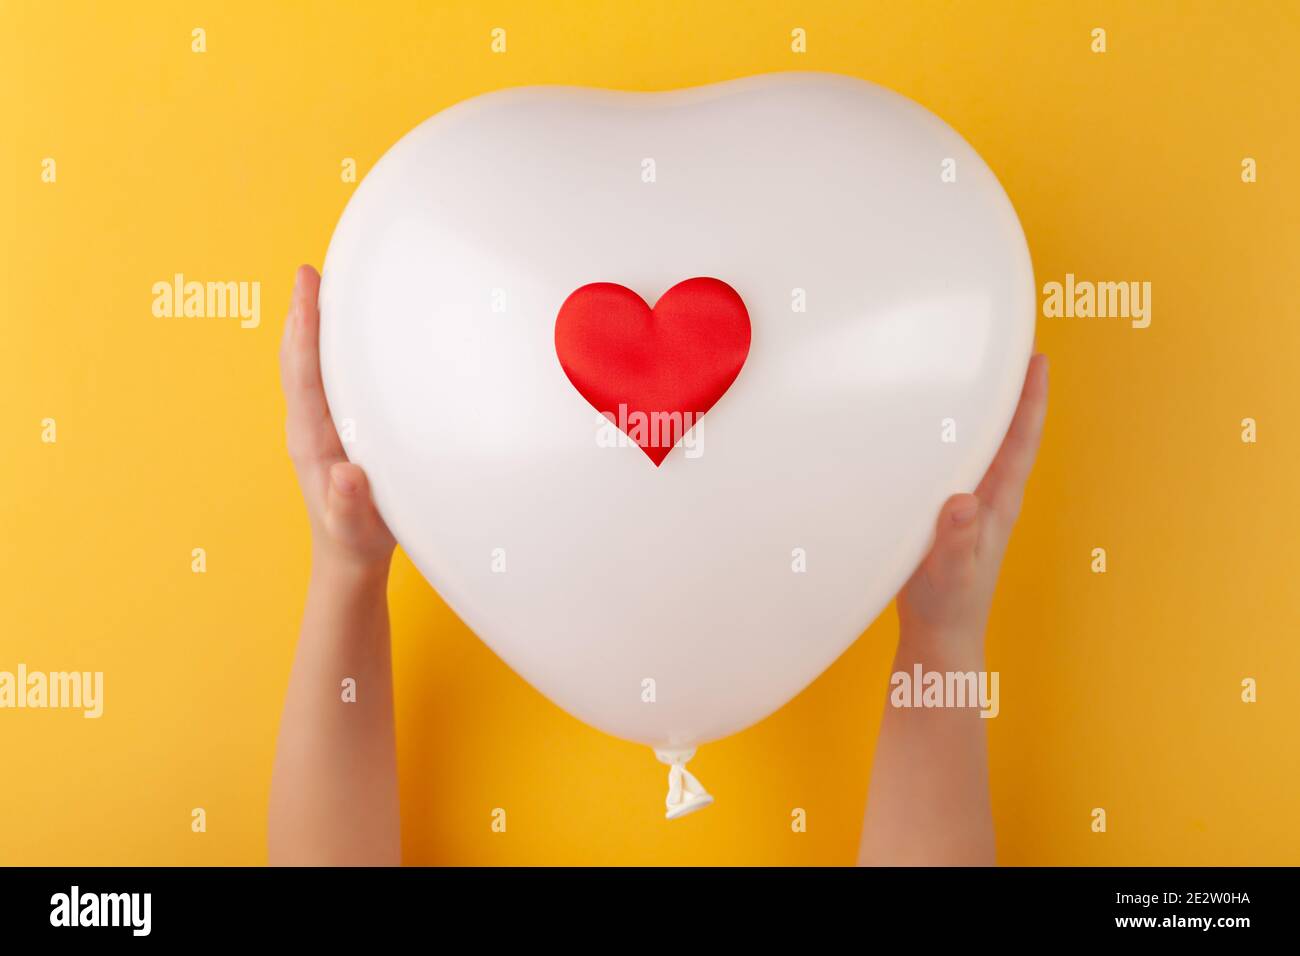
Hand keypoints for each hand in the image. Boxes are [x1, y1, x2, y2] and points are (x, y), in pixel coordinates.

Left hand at [279, 265, 394, 574]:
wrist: (348, 559)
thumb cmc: (358, 542)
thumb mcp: (359, 529)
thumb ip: (350, 502)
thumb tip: (345, 473)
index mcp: (312, 441)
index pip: (306, 374)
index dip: (306, 330)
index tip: (307, 289)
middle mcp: (308, 426)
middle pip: (299, 359)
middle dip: (302, 314)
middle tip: (309, 271)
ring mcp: (317, 426)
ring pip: (308, 365)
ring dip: (311, 325)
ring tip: (319, 286)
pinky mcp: (331, 429)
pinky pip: (324, 377)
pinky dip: (326, 346)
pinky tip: (341, 331)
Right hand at [897, 353, 1048, 658]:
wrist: (939, 634)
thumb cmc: (947, 606)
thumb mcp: (948, 573)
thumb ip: (956, 539)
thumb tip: (962, 502)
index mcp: (998, 502)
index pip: (1021, 440)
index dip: (1030, 398)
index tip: (1036, 356)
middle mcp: (990, 495)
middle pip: (1008, 430)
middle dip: (1012, 386)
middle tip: (1010, 342)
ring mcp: (972, 502)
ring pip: (985, 442)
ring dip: (986, 406)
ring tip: (976, 368)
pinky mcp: (950, 510)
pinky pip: (959, 459)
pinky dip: (955, 432)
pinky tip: (938, 421)